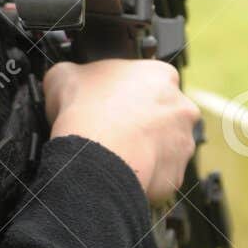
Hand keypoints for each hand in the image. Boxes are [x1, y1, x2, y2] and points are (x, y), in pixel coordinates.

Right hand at [43, 57, 199, 204]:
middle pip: (162, 112)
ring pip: (165, 144)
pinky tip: (122, 170)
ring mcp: (183, 142)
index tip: (110, 101)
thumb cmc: (86, 115)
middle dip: (141, 120)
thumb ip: (75, 73)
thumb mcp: (64, 75)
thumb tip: (68, 77)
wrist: (95, 159)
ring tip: (115, 152)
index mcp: (159, 74)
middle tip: (112, 128)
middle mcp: (181, 106)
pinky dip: (145, 173)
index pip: (148, 78)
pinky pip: (161, 173)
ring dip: (146, 148)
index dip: (126, 91)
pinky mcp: (177, 174)